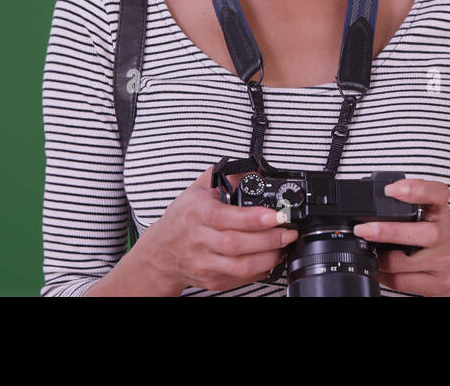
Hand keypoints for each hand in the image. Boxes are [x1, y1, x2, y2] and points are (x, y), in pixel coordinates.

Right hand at [134, 165, 298, 293]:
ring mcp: (205, 263)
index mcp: (197, 214)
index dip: (255, 218)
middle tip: (289, 232)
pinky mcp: (212, 280)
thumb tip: (252, 169)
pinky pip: (241, 279)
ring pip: (241, 266)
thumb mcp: (196, 191)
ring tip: (283, 246)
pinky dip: (260, 270)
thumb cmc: (181, 219)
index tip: (277, 215)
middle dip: (270, 239)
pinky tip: (270, 259)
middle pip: (237, 244)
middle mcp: (199, 240)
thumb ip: (222, 177)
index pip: (227, 218)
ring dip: (269, 257)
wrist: (161, 253)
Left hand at [352, 178, 449, 296]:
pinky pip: (404, 281)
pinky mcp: (440, 283)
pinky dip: (385, 276)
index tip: (391, 190)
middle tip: (363, 229)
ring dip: (381, 259)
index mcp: (439, 212)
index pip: (439, 194)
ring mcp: (445, 261)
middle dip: (390, 232)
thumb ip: (402, 211)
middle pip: (427, 233)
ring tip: (368, 252)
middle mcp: (446, 235)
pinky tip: (379, 270)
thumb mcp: (424, 219)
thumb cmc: (433, 240)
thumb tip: (364, 214)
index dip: (418, 189)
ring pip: (408, 262)